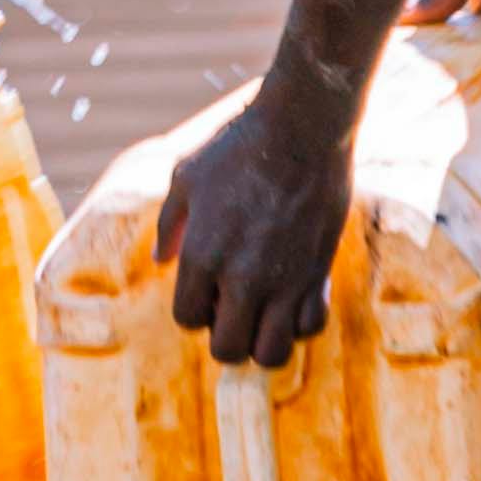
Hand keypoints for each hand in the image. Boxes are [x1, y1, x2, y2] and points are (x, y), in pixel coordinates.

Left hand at [156, 84, 353, 370]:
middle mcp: (242, 278)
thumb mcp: (186, 176)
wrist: (302, 127)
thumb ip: (170, 224)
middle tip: (232, 310)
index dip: (193, 309)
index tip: (205, 290)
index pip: (187, 318)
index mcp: (202, 255)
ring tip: (262, 314)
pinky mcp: (319, 274)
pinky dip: (300, 323)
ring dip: (262, 341)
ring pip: (271, 353)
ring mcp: (284, 281)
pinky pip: (311, 327)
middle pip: (227, 350)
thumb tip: (161, 259)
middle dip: (225, 337)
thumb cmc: (238, 146)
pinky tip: (292, 299)